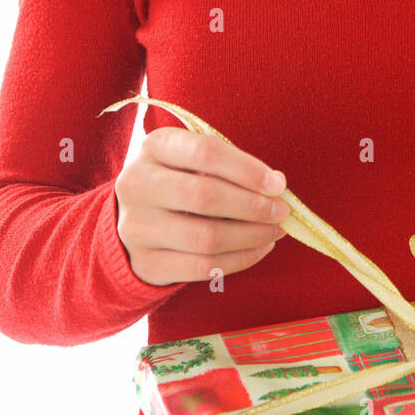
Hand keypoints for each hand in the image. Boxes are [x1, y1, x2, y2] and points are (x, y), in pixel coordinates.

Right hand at [114, 126, 289, 285]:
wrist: (133, 218)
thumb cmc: (176, 180)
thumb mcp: (190, 159)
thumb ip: (229, 166)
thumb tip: (275, 184)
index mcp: (153, 147)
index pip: (205, 153)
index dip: (247, 169)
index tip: (277, 184)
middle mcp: (137, 185)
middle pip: (204, 196)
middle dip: (252, 206)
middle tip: (281, 211)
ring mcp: (137, 227)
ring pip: (206, 237)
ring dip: (251, 235)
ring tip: (275, 230)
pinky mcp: (146, 263)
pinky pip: (203, 267)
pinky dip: (241, 259)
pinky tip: (260, 248)